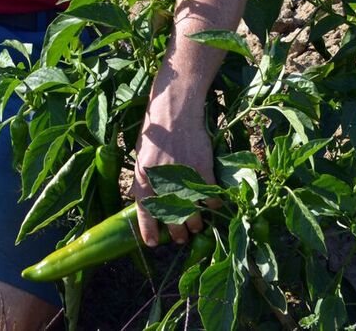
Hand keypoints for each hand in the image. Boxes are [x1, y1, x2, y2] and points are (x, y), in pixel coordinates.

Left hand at [129, 110, 217, 246]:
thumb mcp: (141, 156)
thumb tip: (143, 201)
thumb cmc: (156, 133)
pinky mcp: (203, 168)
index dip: (149, 230)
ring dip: (197, 222)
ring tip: (197, 226)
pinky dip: (214, 203)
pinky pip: (211, 195)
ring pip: (194, 211)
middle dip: (177, 232)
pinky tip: (214, 206)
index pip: (145, 212)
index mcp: (144, 177)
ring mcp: (184, 175)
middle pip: (172, 216)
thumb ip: (142, 179)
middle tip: (181, 238)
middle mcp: (163, 180)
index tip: (154, 244)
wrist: (175, 112)